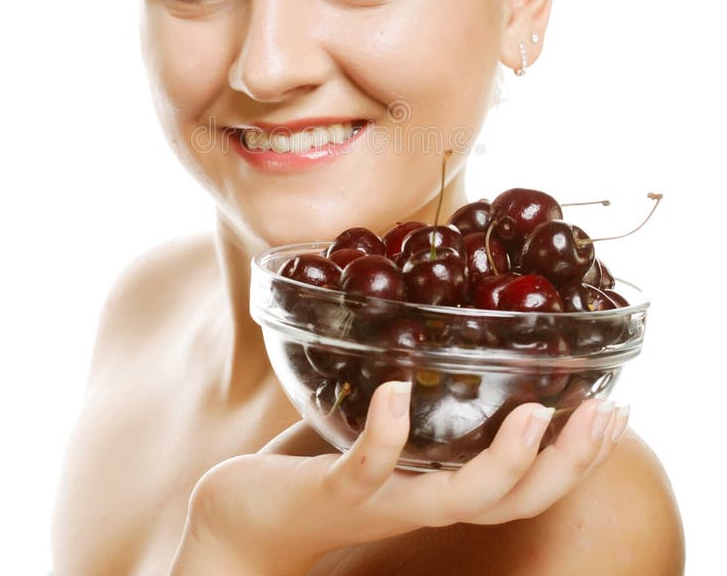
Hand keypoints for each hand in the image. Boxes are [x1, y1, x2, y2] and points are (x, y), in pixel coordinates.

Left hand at [168, 382, 626, 574]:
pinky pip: (364, 468)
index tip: (616, 410)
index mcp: (439, 488)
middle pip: (512, 499)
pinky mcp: (331, 491)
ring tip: (532, 412)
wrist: (242, 521)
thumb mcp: (378, 436)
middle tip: (604, 412)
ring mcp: (380, 502)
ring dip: (500, 459)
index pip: (525, 483)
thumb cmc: (315, 469)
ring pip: (456, 496)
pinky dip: (385, 432)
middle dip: (565, 461)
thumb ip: (415, 402)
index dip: (575, 457)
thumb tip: (444, 337)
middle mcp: (422, 504)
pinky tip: (396, 392)